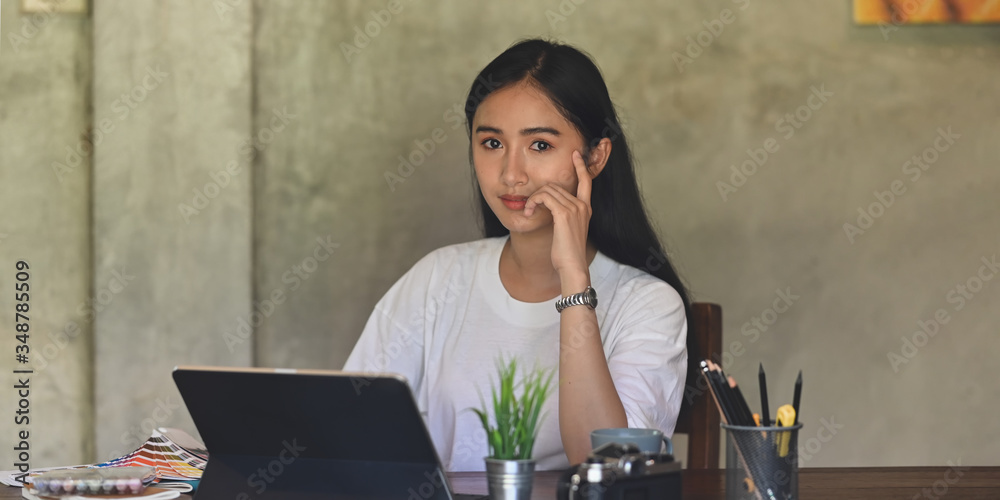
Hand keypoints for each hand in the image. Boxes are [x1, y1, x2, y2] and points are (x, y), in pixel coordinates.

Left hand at [523, 150, 592, 281]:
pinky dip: (533, 202)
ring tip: (529, 211)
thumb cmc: (567, 254)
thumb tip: (552, 210)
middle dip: (539, 193)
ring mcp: (574, 209)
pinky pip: (544, 197)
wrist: (572, 266)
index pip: (586, 181)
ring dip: (533, 199)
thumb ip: (564, 217)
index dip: (581, 166)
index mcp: (586, 208)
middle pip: (556, 185)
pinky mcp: (564, 214)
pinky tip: (529, 212)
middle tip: (531, 206)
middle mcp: (582, 206)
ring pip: (548, 190)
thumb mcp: (568, 231)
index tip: (576, 155)